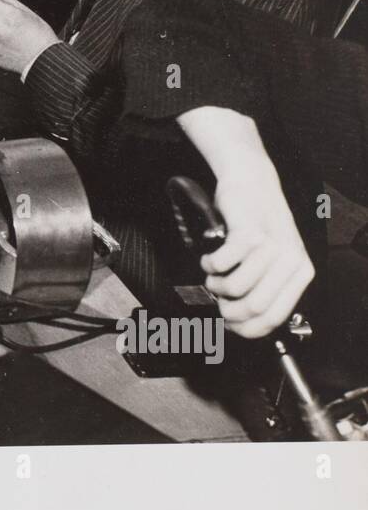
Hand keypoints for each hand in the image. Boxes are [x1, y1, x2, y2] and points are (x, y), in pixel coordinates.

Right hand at [177, 108, 313, 338]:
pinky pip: (221, 265)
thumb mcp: (273, 258)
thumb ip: (266, 287)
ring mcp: (271, 246)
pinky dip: (208, 264)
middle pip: (254, 307)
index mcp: (301, 272)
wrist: (251, 181)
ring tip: (213, 273)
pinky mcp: (249, 234)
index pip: (274, 318)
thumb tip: (242, 323)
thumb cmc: (256, 223)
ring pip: (235, 288)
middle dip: (227, 310)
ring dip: (215, 285)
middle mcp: (291, 260)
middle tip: (217, 300)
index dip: (246, 328)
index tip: (230, 325)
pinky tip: (209, 257)